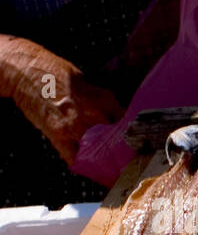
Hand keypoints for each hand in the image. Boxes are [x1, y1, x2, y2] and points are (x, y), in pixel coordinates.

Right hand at [0, 36, 123, 164]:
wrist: (25, 69)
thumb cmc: (54, 70)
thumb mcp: (86, 81)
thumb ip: (101, 98)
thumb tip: (115, 111)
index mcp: (105, 99)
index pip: (128, 122)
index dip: (132, 133)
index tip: (135, 140)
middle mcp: (95, 115)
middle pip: (117, 141)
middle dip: (120, 149)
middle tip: (124, 156)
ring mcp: (76, 127)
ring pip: (98, 152)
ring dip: (101, 158)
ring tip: (107, 165)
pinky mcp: (58, 135)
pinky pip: (73, 158)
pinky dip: (79, 163)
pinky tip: (84, 165)